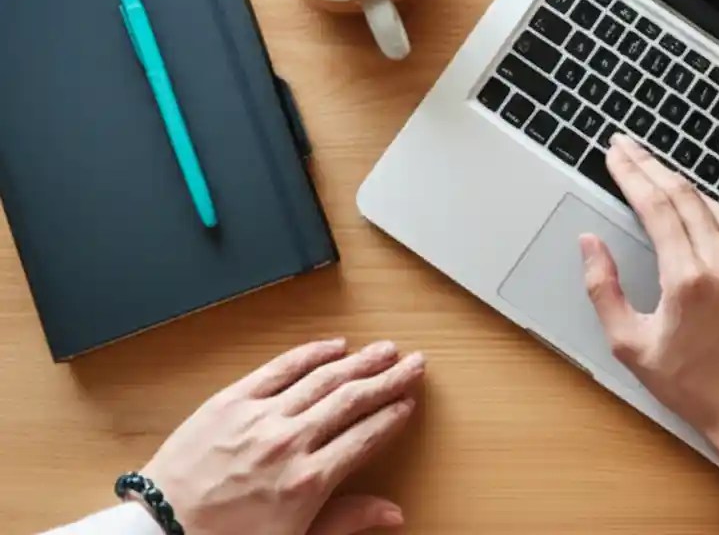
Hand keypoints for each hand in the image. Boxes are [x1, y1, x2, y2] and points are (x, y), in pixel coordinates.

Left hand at [140, 339, 424, 534]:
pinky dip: (308, 354)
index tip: (409, 402)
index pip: (367, 436)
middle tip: (414, 363)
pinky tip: (332, 346)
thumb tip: (394, 514)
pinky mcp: (230, 402)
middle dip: (389, 379)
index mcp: (309, 481)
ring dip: (358, 361)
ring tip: (384, 349)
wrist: (159, 533)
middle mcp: (290, 442)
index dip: (393, 416)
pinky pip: (278, 369)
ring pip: (322, 379)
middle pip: (353, 400)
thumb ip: (346, 521)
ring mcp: (260, 418)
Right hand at [580, 135, 718, 473]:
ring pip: (706, 201)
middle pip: (681, 193)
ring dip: (674, 178)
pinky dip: (700, 200)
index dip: (631, 174)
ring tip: (647, 165)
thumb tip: (589, 244)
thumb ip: (603, 289)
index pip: (656, 206)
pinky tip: (684, 196)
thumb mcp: (629, 344)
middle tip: (624, 146)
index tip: (614, 154)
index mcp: (687, 276)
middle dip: (649, 164)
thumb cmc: (690, 383)